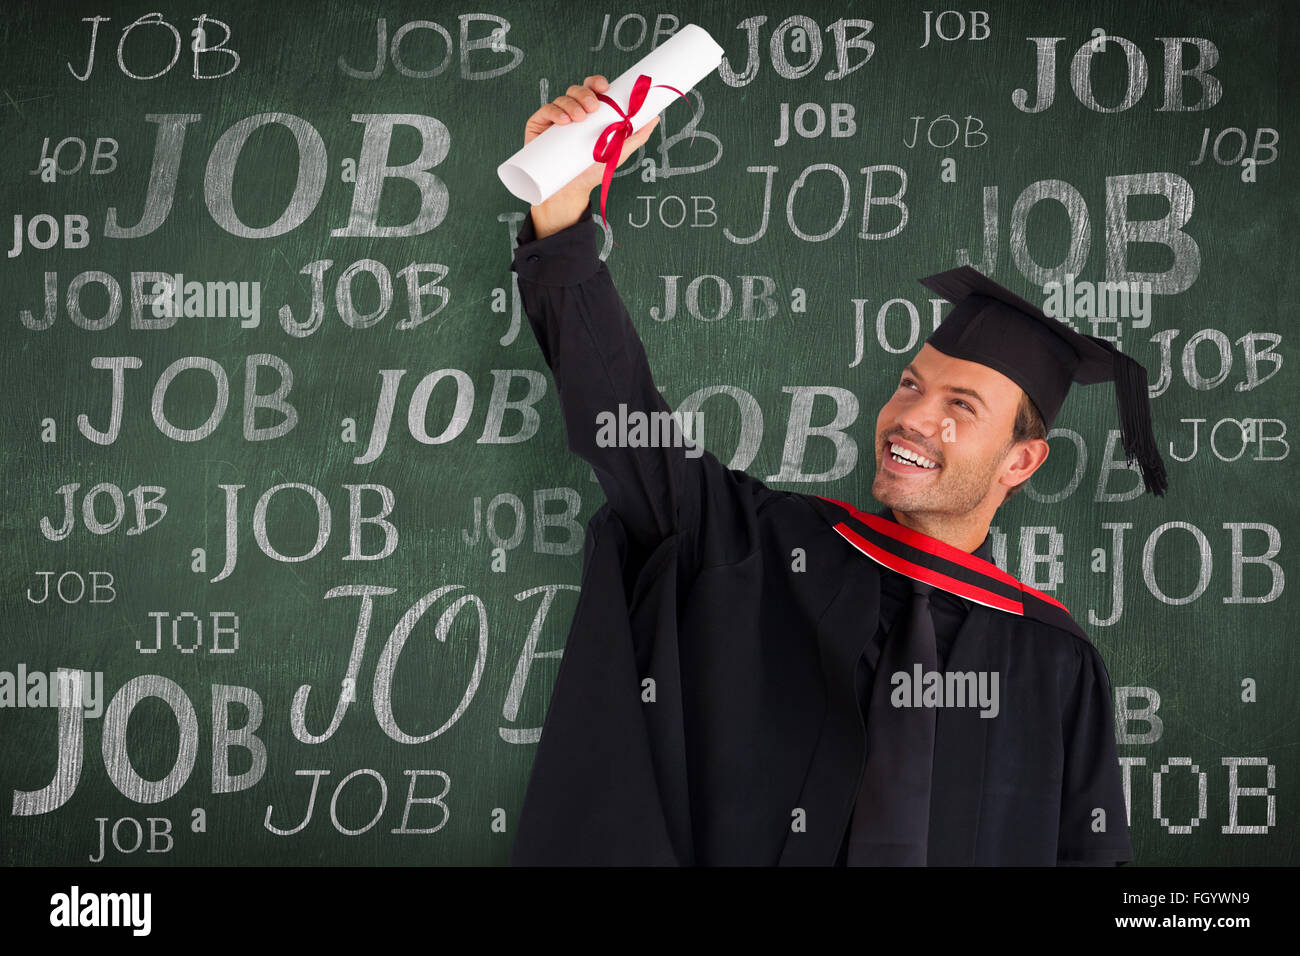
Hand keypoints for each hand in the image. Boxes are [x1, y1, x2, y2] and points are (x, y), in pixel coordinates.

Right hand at [525, 75, 660, 236]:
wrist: (569, 193)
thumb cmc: (591, 172)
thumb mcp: (617, 154)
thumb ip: (636, 137)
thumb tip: (655, 118)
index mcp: (589, 114)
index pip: (592, 90)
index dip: (597, 83)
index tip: (605, 88)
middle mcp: (571, 112)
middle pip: (577, 90)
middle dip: (586, 93)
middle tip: (594, 107)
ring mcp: (554, 119)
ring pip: (562, 99)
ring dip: (572, 104)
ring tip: (580, 118)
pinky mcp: (538, 127)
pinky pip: (545, 111)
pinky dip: (554, 111)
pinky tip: (563, 120)